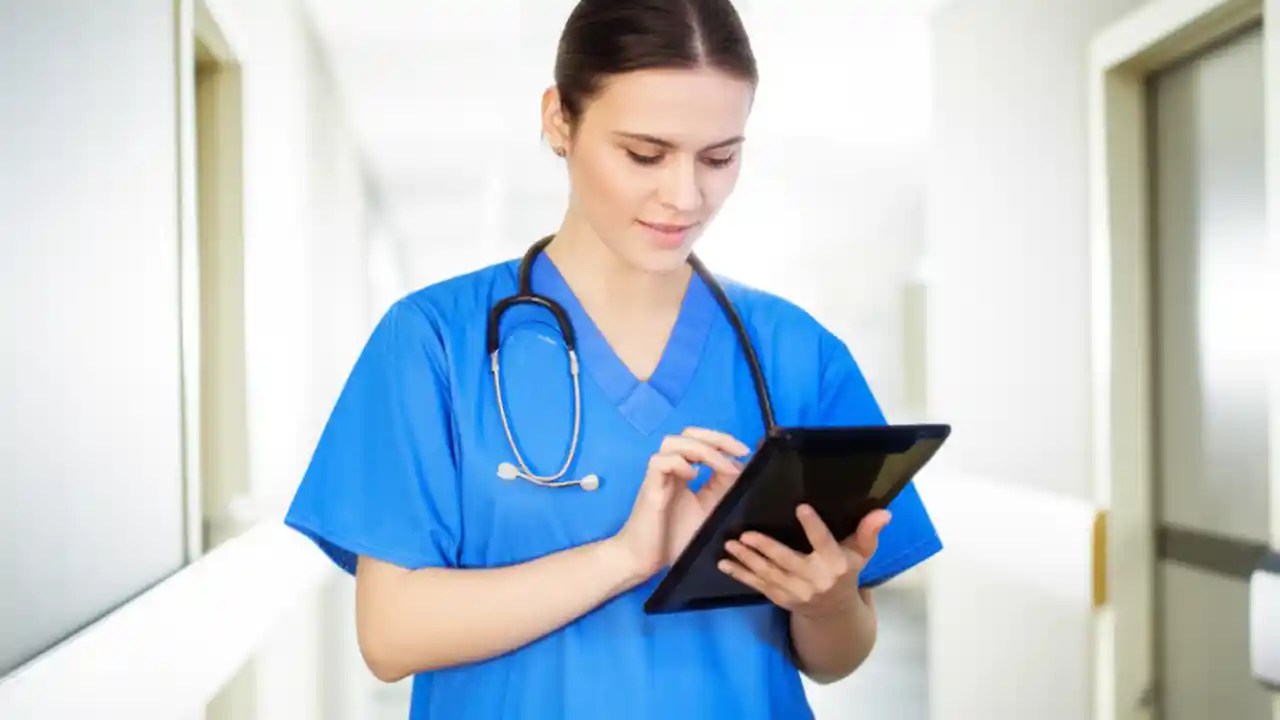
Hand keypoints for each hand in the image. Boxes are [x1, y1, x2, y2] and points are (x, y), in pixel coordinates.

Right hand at [611, 427, 749, 580]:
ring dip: (702, 449)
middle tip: (739, 450)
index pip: (700, 442)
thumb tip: (739, 467)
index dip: (722, 441)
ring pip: (673, 443)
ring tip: (721, 466)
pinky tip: (693, 477)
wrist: (642, 561)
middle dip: (716, 437)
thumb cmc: (672, 539)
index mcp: (682, 472)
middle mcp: (669, 469)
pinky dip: (680, 463)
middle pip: (687, 434)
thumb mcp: (707, 510)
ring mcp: (657, 477)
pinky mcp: (649, 489)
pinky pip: (660, 462)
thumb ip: (721, 489)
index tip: (744, 452)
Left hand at [718, 505, 891, 618]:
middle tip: (746, 534)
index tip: (801, 508)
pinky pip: (758, 585)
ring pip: (768, 574)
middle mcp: (815, 579)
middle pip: (788, 561)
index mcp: (835, 564)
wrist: (833, 612)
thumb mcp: (860, 553)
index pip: (824, 542)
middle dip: (766, 548)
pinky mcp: (780, 598)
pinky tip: (725, 564)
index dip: (813, 526)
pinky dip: (740, 575)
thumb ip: (868, 532)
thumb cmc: (845, 572)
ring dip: (747, 560)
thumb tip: (884, 512)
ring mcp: (795, 591)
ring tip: (730, 545)